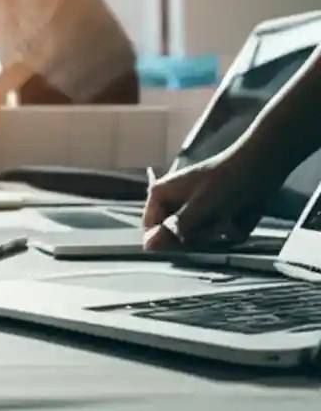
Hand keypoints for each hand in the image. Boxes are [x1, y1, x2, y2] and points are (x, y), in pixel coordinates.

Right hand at [142, 148, 286, 250]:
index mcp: (161, 195)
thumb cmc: (227, 181)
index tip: (186, 244)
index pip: (151, 230)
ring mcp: (196, 209)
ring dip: (219, 233)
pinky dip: (232, 229)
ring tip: (231, 216)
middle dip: (200, 235)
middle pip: (176, 237)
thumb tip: (148, 246)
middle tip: (214, 223)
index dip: (166, 240)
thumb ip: (175, 227)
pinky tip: (241, 216)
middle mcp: (174, 203)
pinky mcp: (215, 214)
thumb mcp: (201, 206)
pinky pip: (219, 235)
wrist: (263, 165)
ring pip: (201, 238)